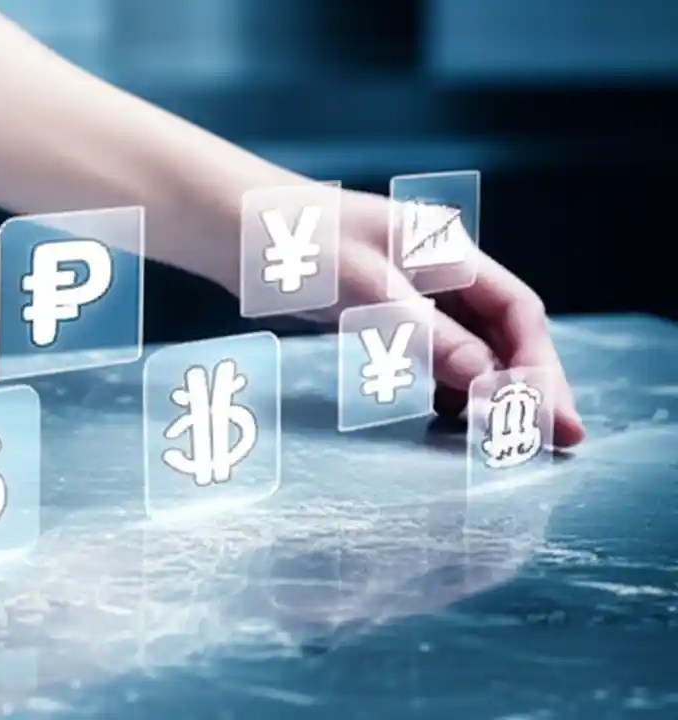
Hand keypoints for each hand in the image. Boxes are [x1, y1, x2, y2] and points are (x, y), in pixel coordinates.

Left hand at [166, 166, 584, 446]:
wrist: (228, 226)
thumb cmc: (290, 243)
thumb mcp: (362, 290)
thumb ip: (427, 336)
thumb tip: (490, 385)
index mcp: (446, 249)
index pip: (517, 311)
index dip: (539, 366)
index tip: (550, 419)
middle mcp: (438, 267)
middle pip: (503, 331)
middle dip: (529, 385)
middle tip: (554, 443)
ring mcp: (410, 289)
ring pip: (471, 344)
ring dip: (492, 390)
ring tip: (510, 441)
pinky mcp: (380, 309)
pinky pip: (432, 351)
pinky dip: (449, 385)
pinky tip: (452, 418)